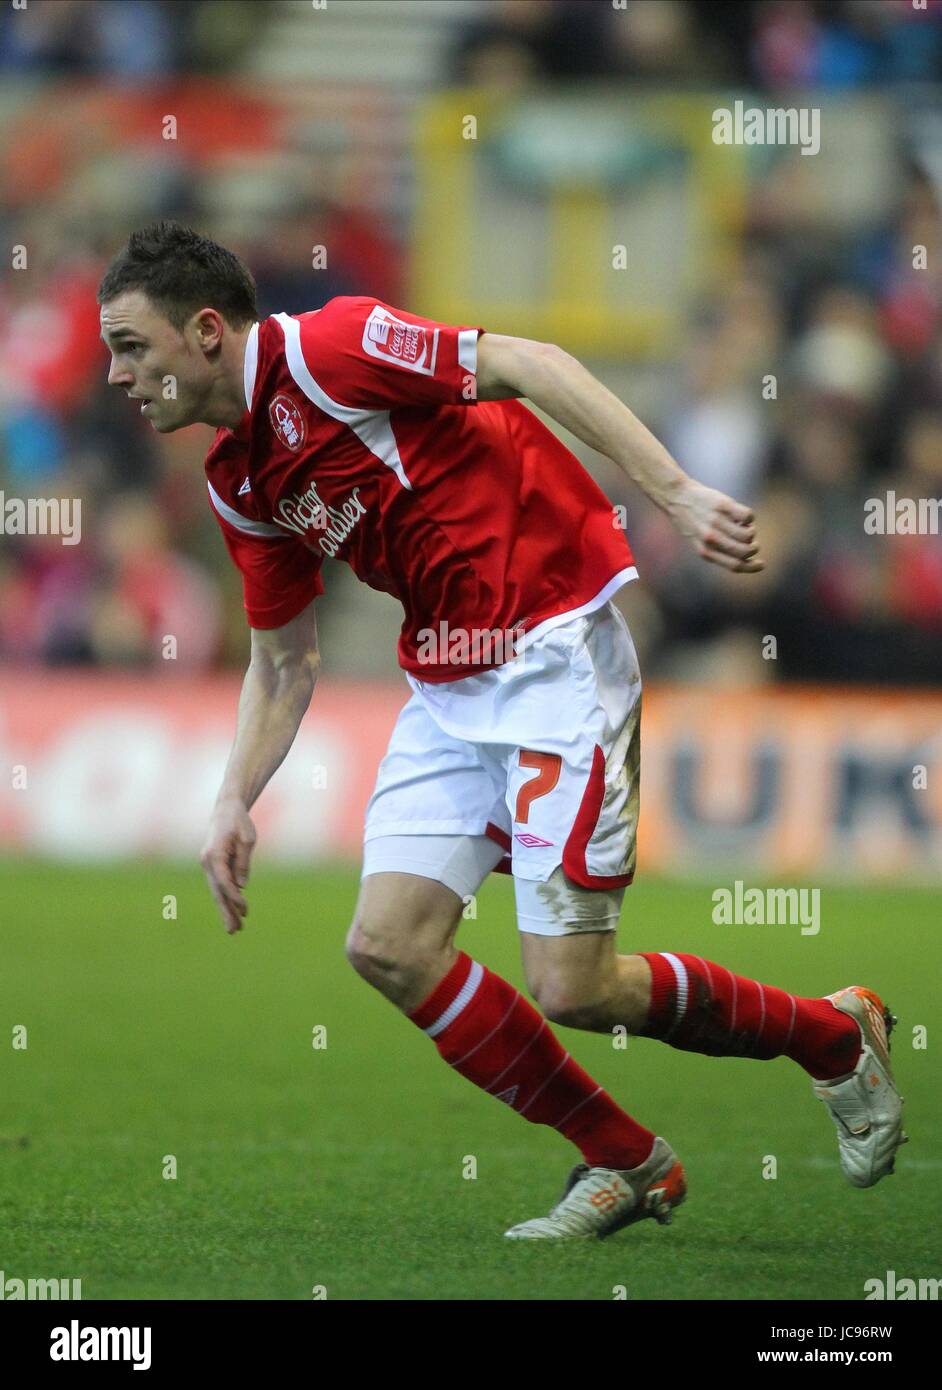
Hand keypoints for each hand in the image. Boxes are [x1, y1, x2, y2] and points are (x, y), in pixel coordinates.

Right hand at [200, 796, 256, 934]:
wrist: (226, 810)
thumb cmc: (239, 822)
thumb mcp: (247, 839)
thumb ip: (244, 862)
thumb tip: (242, 886)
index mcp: (214, 854)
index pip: (224, 881)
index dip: (234, 897)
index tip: (245, 909)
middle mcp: (207, 862)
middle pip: (217, 892)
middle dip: (226, 912)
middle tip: (235, 931)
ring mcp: (208, 865)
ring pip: (217, 892)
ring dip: (226, 910)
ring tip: (235, 929)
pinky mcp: (213, 867)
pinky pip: (220, 886)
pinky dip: (226, 899)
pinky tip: (234, 913)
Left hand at [667, 481, 762, 572]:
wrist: (676, 497)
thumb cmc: (691, 521)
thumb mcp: (698, 541)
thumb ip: (718, 550)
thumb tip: (747, 555)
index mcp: (705, 551)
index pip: (734, 565)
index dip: (751, 567)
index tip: (762, 564)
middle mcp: (710, 538)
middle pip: (744, 551)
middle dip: (753, 548)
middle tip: (752, 542)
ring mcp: (716, 521)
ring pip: (747, 535)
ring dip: (751, 532)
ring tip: (743, 526)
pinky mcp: (722, 505)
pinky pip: (747, 516)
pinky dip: (749, 518)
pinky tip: (740, 515)